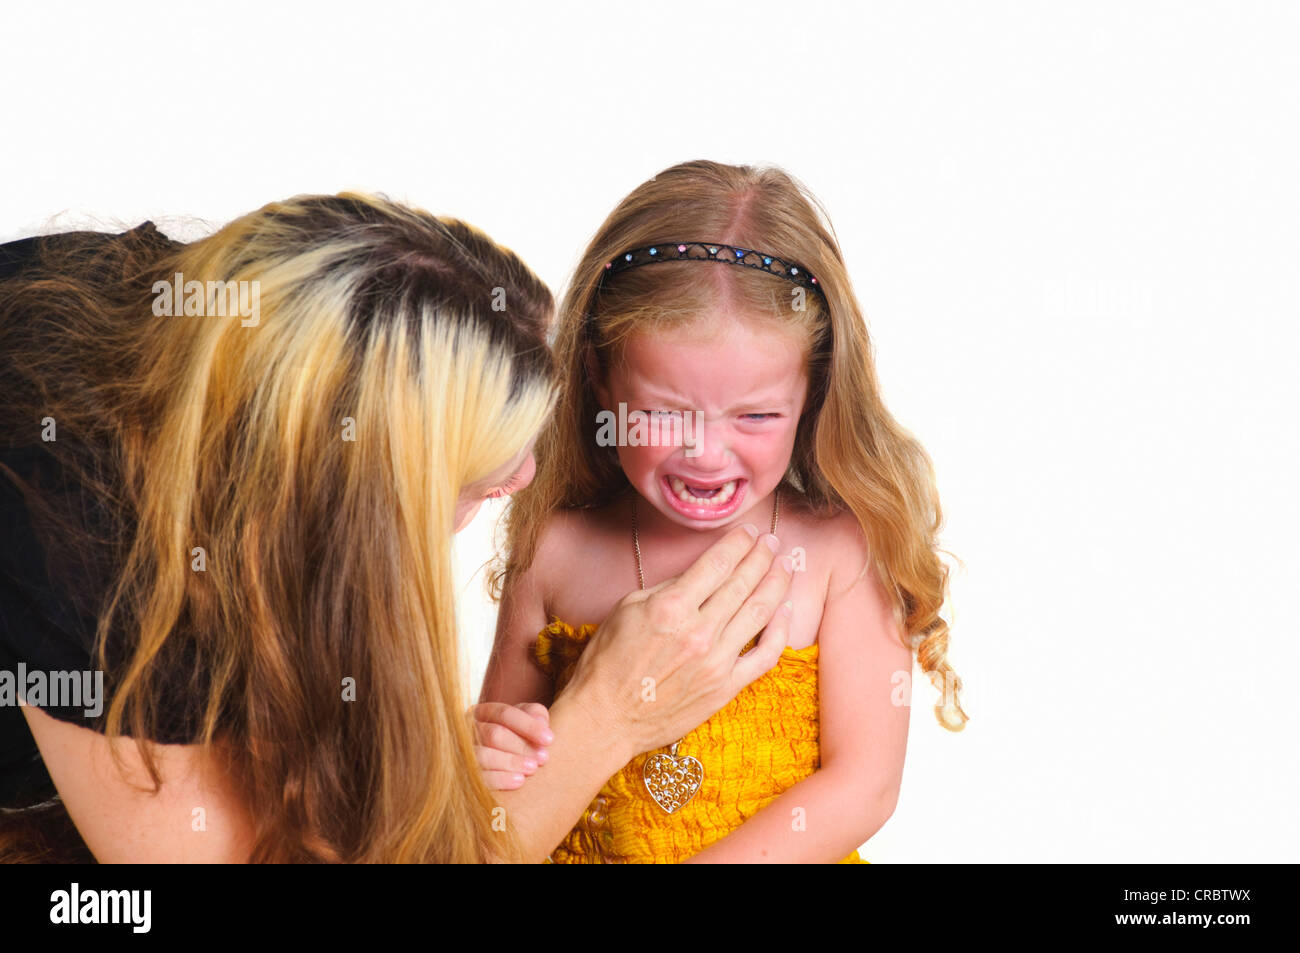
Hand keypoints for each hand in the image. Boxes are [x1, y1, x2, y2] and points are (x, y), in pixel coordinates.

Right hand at [469, 702, 553, 790]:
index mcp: (483, 712)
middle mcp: (468, 730)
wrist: (490, 771)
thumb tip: (542, 721)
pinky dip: (500, 779)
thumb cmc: (514, 741)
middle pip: (494, 734)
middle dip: (522, 746)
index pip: (504, 714)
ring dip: (511, 762)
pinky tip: (519, 781)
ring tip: (533, 769)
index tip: (550, 739)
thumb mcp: (523, 723)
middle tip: (544, 758)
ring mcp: (461, 753)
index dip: (529, 726)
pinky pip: (479, 777)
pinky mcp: (462, 775)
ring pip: (483, 755)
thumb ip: (534, 715)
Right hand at [556, 523, 793, 756]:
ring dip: (777, 583)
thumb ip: (667, 588)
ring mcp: (716, 661)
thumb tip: (700, 573)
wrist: (607, 718)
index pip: (717, 564)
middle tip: (773, 542)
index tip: (749, 532)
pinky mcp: (726, 687)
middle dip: (762, 556)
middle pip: (743, 582)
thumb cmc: (608, 663)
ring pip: (760, 612)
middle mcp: (698, 631)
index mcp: (671, 607)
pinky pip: (766, 655)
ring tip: (786, 566)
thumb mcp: (627, 609)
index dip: (738, 543)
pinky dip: (780, 630)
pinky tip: (785, 611)